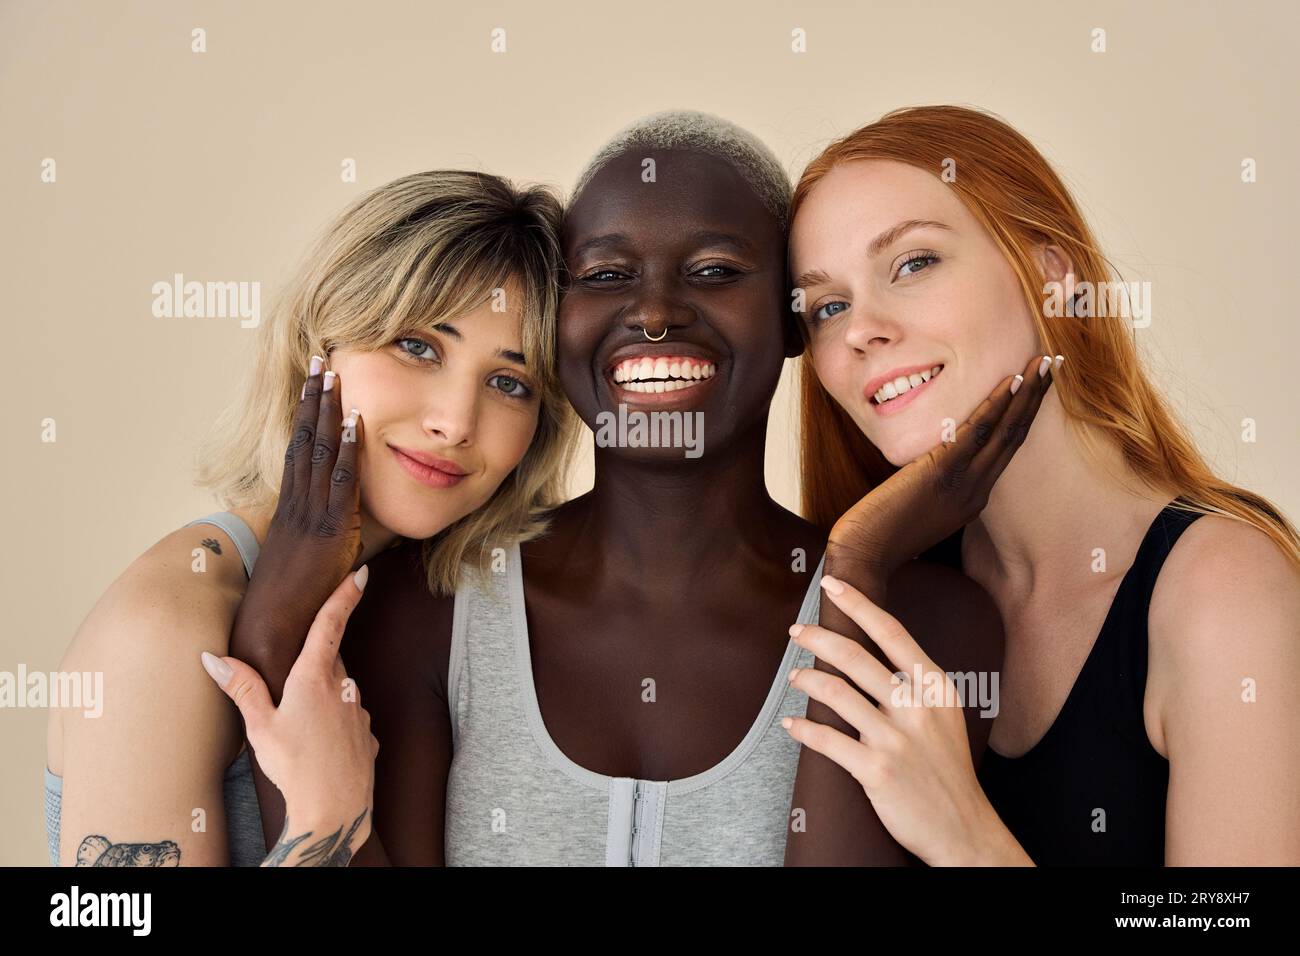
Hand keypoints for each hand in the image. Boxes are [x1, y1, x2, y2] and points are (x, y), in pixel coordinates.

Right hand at [202, 568, 378, 861]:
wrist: (335, 811)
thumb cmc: (295, 768)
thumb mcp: (260, 727)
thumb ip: (242, 688)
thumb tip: (214, 658)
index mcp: (314, 678)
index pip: (331, 625)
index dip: (345, 596)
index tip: (360, 573)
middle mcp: (343, 688)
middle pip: (329, 661)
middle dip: (313, 666)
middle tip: (291, 692)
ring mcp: (359, 711)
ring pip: (339, 691)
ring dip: (323, 700)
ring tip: (301, 731)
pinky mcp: (368, 734)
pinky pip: (349, 718)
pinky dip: (335, 724)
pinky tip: (320, 747)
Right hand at [229, 355, 364, 697]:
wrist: (270, 634)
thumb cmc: (288, 607)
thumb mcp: (310, 565)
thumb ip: (330, 545)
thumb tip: (353, 539)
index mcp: (292, 510)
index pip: (300, 451)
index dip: (308, 416)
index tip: (313, 384)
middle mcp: (297, 505)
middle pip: (306, 440)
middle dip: (315, 399)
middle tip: (321, 358)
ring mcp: (310, 515)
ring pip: (320, 454)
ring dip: (329, 412)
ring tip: (334, 374)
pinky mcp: (326, 531)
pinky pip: (340, 484)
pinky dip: (349, 452)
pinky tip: (358, 424)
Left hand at [782, 574, 1030, 865]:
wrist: (964, 827)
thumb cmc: (947, 769)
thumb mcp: (944, 715)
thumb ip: (914, 684)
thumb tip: (872, 654)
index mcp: (934, 687)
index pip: (891, 632)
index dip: (858, 604)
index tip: (832, 584)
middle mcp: (916, 707)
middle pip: (855, 656)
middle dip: (818, 638)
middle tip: (796, 631)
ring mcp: (896, 739)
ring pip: (836, 693)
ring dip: (806, 681)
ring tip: (794, 679)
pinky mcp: (877, 770)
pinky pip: (827, 741)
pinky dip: (803, 730)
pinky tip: (792, 726)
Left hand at [829, 353, 1060, 577]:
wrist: (863, 557)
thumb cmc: (881, 535)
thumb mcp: (919, 510)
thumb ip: (934, 489)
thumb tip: (930, 464)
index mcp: (972, 499)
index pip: (1003, 452)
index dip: (1021, 419)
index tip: (1034, 391)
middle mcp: (976, 491)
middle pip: (1014, 438)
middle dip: (1035, 400)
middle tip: (1053, 365)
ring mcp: (963, 483)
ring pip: (1005, 432)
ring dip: (1026, 395)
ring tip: (1042, 363)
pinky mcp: (942, 472)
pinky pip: (977, 433)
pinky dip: (996, 405)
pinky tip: (1010, 382)